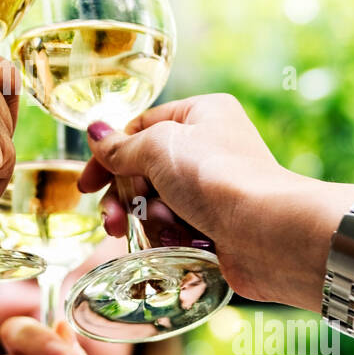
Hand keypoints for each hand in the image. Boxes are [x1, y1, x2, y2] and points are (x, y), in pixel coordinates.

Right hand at [79, 93, 322, 303]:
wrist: (267, 232)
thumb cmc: (215, 177)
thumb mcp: (158, 148)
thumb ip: (121, 145)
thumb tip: (94, 132)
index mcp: (201, 114)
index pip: (140, 127)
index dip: (109, 155)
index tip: (87, 184)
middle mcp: (209, 146)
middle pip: (144, 169)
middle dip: (124, 196)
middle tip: (111, 218)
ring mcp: (213, 187)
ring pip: (156, 202)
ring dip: (145, 217)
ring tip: (146, 229)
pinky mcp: (216, 224)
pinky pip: (175, 227)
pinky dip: (167, 234)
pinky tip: (172, 240)